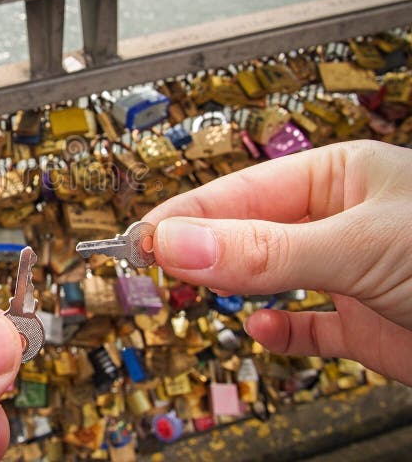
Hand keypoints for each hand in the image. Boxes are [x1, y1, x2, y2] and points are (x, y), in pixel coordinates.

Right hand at [143, 140, 411, 384]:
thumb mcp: (356, 246)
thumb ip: (266, 251)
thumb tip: (178, 244)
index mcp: (341, 177)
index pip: (245, 191)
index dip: (189, 213)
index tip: (143, 236)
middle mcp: (342, 221)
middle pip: (252, 232)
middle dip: (205, 249)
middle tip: (152, 261)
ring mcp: (352, 274)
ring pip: (273, 278)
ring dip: (237, 286)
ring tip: (195, 286)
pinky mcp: (367, 327)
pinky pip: (308, 327)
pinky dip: (281, 332)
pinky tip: (264, 329)